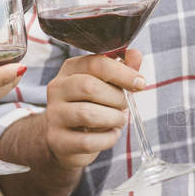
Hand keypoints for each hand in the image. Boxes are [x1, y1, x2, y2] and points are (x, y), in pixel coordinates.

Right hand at [42, 50, 141, 171]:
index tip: (140, 83)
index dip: (122, 73)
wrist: (68, 138)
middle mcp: (57, 89)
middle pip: (89, 87)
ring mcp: (54, 115)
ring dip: (113, 118)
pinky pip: (88, 141)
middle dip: (117, 98)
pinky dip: (107, 139)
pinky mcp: (58, 140)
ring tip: (119, 120)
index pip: (95, 63)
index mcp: (70, 69)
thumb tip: (135, 54)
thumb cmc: (91, 106)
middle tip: (124, 106)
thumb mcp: (107, 85)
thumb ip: (122, 70)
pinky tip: (111, 135)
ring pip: (87, 114)